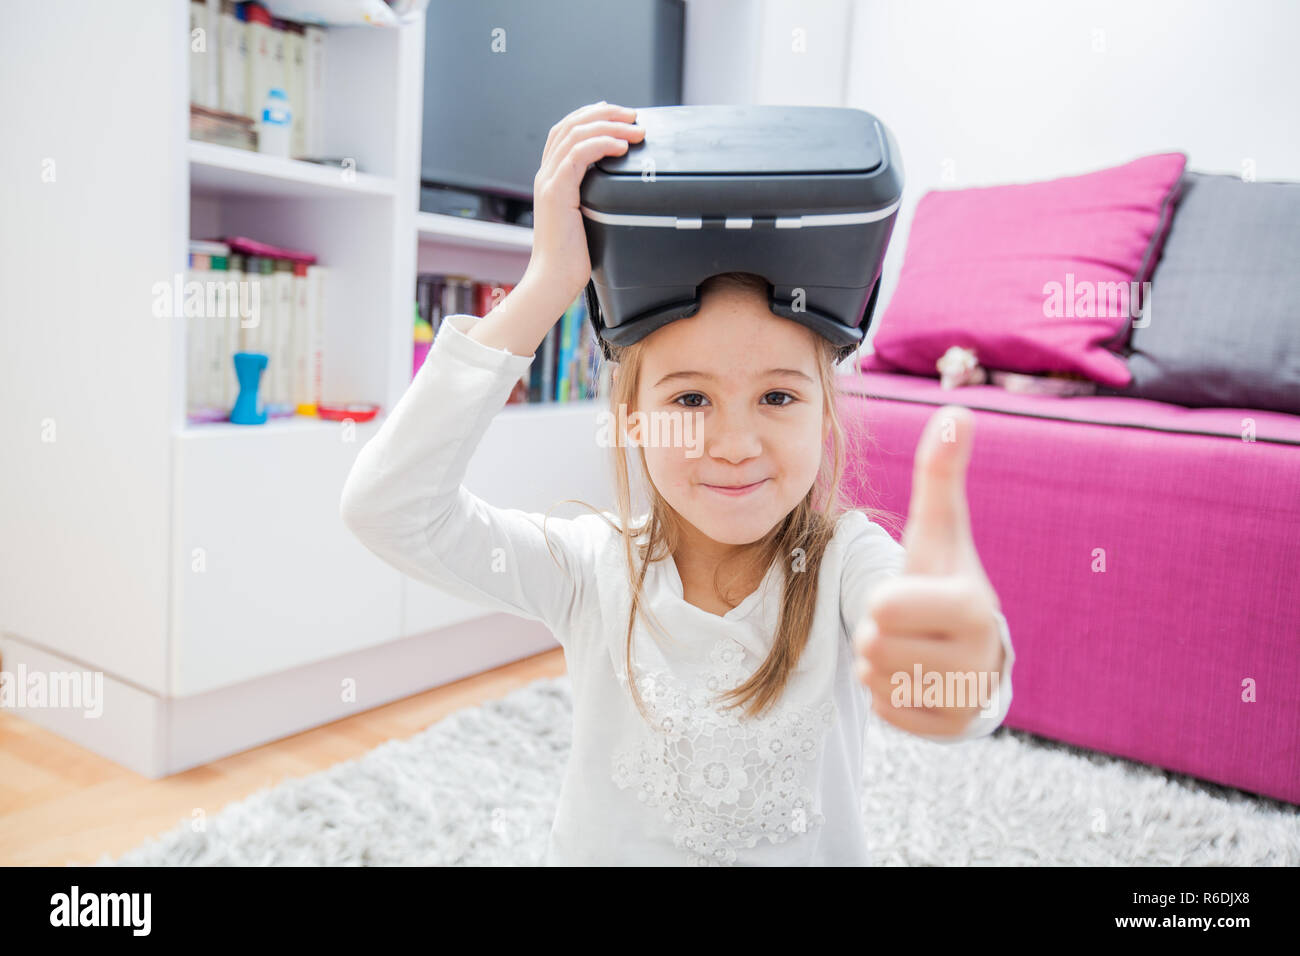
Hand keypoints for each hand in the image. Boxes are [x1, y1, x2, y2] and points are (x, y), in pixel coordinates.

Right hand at [522, 101, 644, 305]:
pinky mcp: (555, 193)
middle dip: (604, 114)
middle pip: (571, 125)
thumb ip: (594, 200)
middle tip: (632, 115)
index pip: (565, 131)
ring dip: (609, 126)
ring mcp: (548, 182)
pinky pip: (577, 156)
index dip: (590, 115)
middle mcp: (546, 175)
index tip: (616, 113)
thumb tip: (619, 193)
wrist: (553, 280)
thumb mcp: (586, 221)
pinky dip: (600, 145)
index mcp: (551, 179)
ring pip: (576, 135)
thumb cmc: (572, 258)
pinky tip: (620, 146)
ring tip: (634, 129)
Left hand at [852, 405, 1004, 737]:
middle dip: (877, 634)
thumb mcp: (938, 528)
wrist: (971, 643)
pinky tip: (915, 676)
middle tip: (906, 624)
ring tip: (911, 646)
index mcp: (971, 605)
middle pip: (874, 648)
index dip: (881, 601)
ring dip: (880, 664)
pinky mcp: (954, 728)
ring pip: (877, 682)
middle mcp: (980, 656)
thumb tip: (956, 411)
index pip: (883, 609)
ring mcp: (969, 697)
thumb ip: (939, 474)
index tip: (905, 597)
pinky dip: (889, 696)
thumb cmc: (943, 575)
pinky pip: (888, 714)